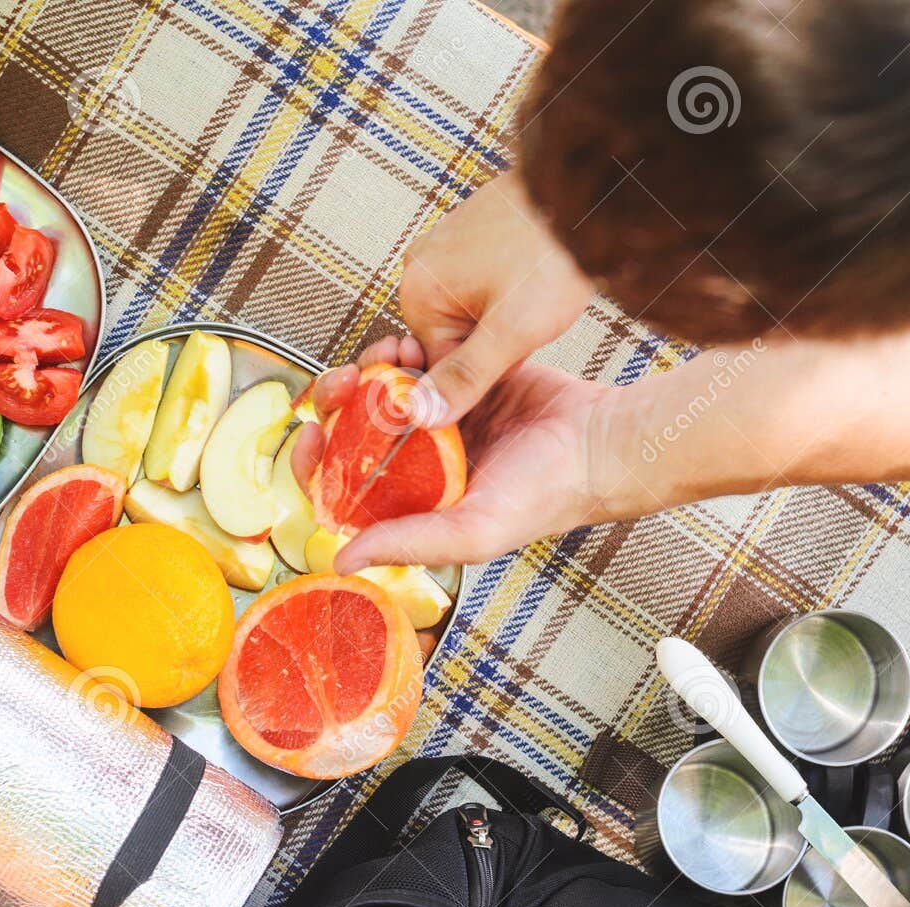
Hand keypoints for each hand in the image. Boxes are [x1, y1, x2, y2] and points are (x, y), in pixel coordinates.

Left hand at [292, 336, 617, 570]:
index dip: (315, 463)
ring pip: (378, 393)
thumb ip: (408, 542)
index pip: (342, 487)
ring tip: (383, 357)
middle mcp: (416, 464)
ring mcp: (435, 421)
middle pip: (350, 432)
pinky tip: (409, 346)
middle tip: (344, 380)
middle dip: (337, 403)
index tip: (310, 433)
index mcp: (410, 502)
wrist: (598, 442)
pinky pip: (415, 365)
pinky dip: (404, 354)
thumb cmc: (543, 497)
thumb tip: (340, 558)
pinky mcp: (458, 384)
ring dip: (370, 371)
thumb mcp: (471, 532)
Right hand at [400, 169, 594, 427]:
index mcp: (416, 293)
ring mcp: (443, 244)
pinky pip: (479, 281)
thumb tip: (418, 416)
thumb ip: (464, 379)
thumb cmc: (554, 258)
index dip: (485, 369)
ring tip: (535, 293)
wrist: (588, 195)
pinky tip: (533, 278)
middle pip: (452, 337)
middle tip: (530, 318)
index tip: (517, 348)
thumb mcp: (513, 333)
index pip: (439, 364)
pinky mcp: (468, 231)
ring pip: (469, 311)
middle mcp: (418, 265)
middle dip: (493, 340)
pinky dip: (507, 289)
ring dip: (503, 316)